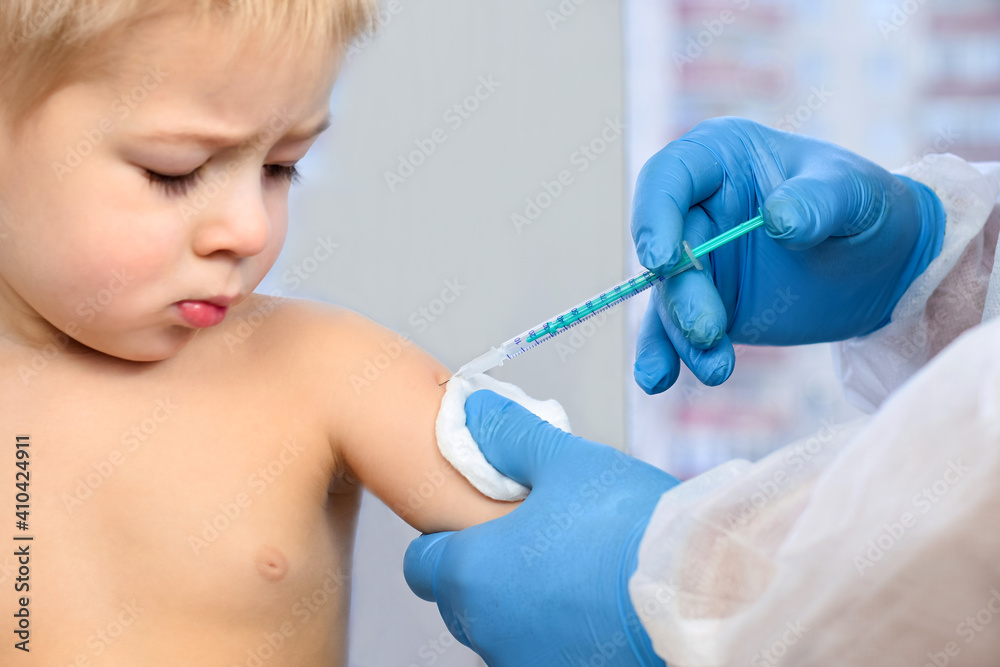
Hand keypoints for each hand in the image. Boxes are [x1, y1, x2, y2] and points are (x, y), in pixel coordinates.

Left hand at [404, 390, 678, 666]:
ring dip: (525, 606)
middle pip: (462, 600)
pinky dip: (560, 632)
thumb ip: (510, 436)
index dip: (445, 537)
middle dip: (488, 571)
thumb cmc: (626, 524)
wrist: (697, 591)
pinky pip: (545, 650)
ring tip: (576, 572)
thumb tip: (474, 411)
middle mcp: (487, 630)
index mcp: (472, 573)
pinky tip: (598, 608)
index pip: (421, 564)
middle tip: (538, 540)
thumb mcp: (565, 462)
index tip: (482, 522)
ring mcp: (526, 662)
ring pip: (504, 630)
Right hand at [631, 117, 945, 391]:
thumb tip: (779, 220)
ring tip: (716, 368)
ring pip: (668, 298)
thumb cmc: (867, 207)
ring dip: (681, 337)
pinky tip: (658, 379)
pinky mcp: (704, 307)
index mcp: (719, 160)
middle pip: (666, 250)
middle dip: (681, 294)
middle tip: (709, 330)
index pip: (668, 179)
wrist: (885, 266)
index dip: (655, 216)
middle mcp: (697, 209)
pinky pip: (672, 332)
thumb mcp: (856, 193)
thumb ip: (820, 200)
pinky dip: (665, 356)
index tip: (664, 261)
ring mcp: (698, 261)